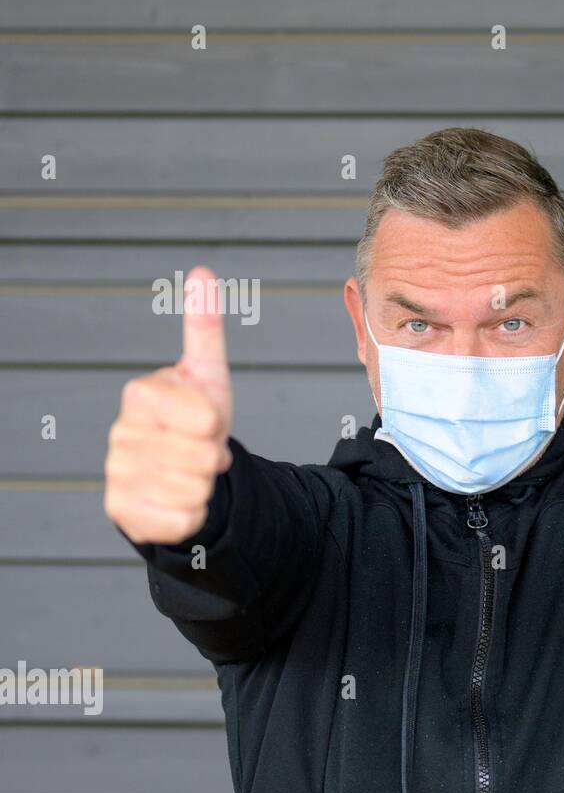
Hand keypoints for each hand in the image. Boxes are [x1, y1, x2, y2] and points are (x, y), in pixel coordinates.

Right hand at [104, 266, 233, 543]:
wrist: (183, 470)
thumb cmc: (196, 419)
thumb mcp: (208, 374)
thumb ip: (204, 328)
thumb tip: (202, 272)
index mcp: (141, 394)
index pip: (206, 418)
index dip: (217, 425)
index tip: (206, 421)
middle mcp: (120, 433)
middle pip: (203, 457)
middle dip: (214, 458)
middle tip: (200, 451)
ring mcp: (117, 473)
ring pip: (194, 490)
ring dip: (205, 486)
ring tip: (191, 473)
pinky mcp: (122, 511)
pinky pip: (183, 520)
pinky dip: (194, 515)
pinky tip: (179, 500)